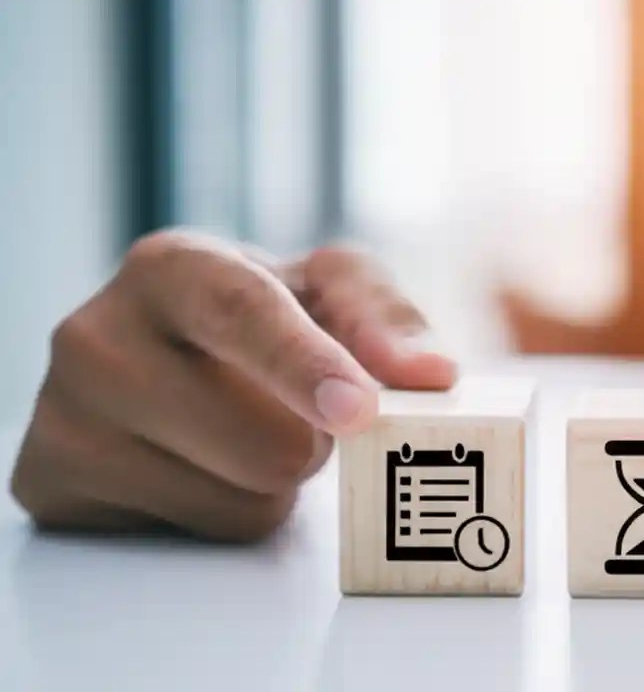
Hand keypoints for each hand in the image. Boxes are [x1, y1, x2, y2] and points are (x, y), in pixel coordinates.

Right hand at [9, 230, 455, 540]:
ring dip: (269, 485)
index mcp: (173, 267)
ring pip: (236, 504)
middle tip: (290, 410)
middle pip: (263, 443)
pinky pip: (193, 539)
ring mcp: (62, 414)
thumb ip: (388, 322)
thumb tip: (431, 374)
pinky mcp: (50, 483)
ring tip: (238, 434)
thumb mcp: (332, 289)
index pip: (243, 316)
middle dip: (308, 441)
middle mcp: (98, 334)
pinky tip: (193, 466)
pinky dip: (220, 515)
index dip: (306, 366)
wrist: (166, 349)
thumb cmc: (264, 314)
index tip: (360, 410)